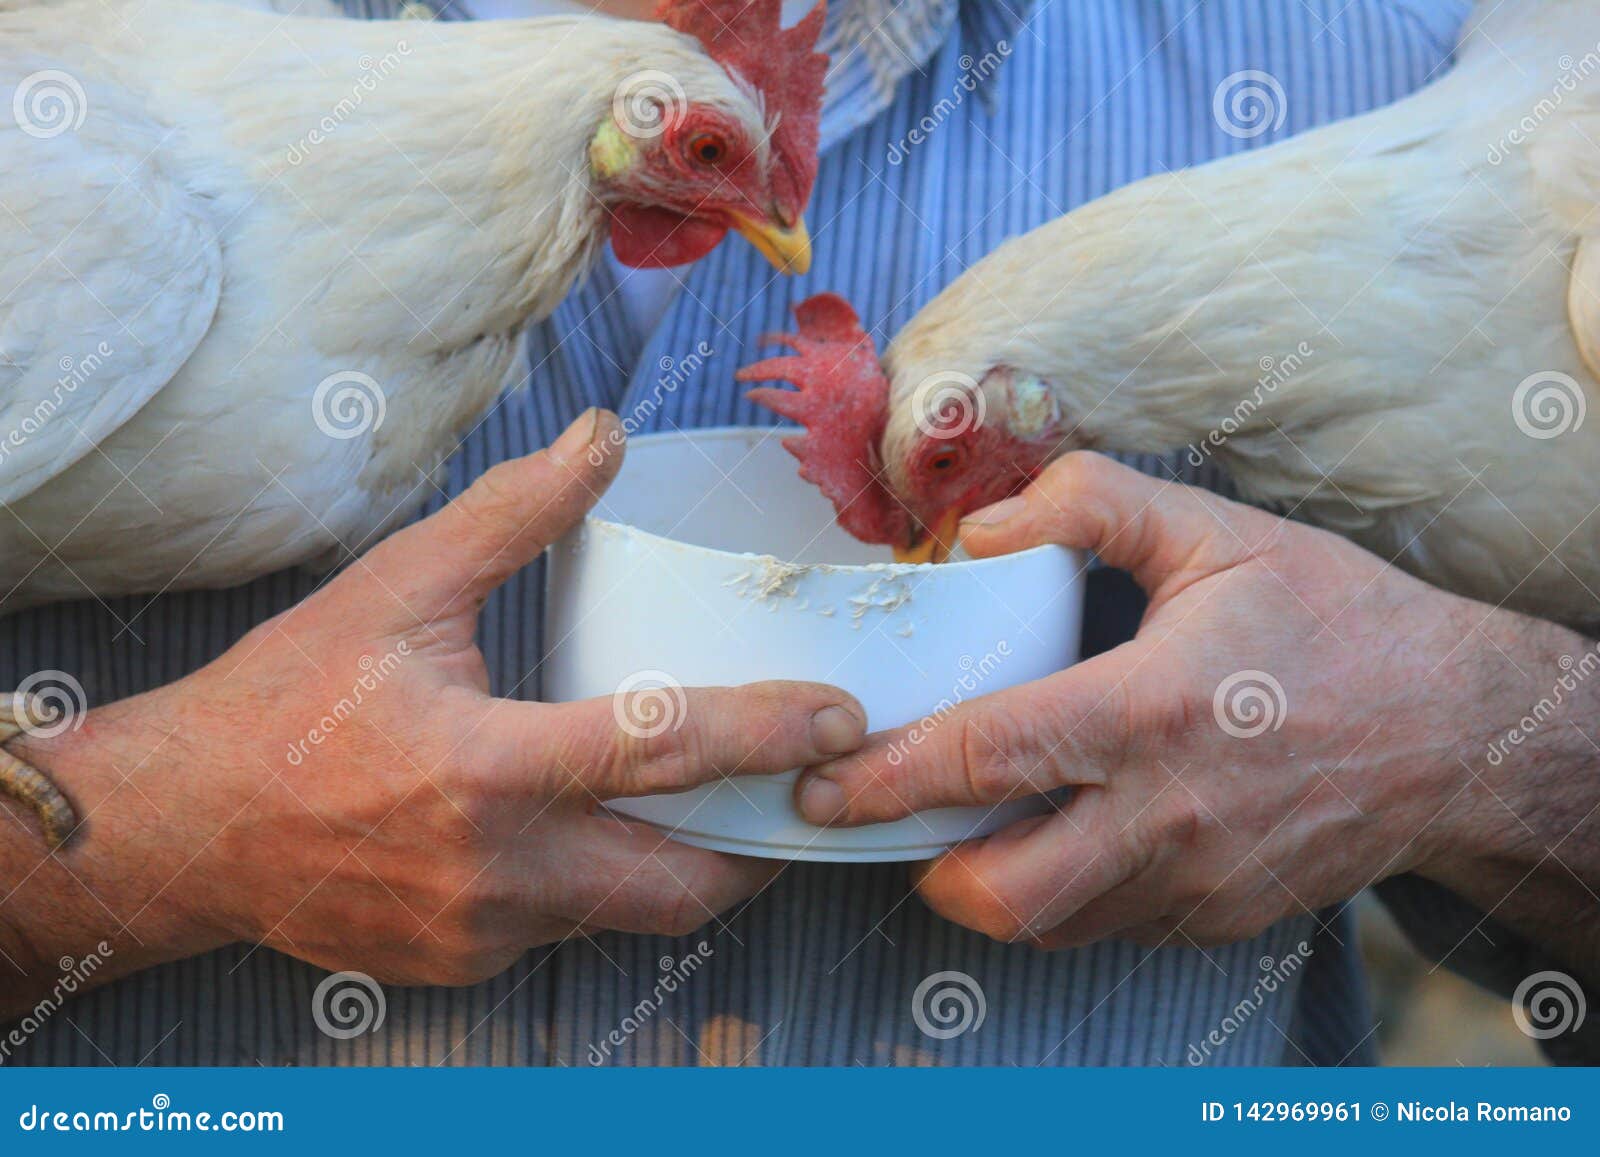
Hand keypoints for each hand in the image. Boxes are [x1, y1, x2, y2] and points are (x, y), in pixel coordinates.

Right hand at [0, 410, 865, 1001]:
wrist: (183, 828)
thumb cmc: (289, 699)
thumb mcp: (399, 588)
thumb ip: (515, 516)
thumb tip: (602, 436)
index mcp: (486, 767)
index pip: (661, 752)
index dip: (766, 734)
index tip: (839, 717)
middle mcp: (496, 867)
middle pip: (680, 881)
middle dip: (759, 850)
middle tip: (798, 796)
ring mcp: (482, 932)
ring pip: (629, 913)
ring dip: (683, 867)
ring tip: (712, 810)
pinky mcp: (466, 965)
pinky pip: (567, 931)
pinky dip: (598, 885)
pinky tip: (586, 834)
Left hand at [793, 452, 1560, 949]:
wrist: (1456, 730)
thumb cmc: (1333, 622)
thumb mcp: (1215, 532)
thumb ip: (1088, 504)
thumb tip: (975, 531)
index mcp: (1151, 711)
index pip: (987, 756)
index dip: (887, 776)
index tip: (823, 783)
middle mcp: (1168, 816)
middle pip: (1004, 888)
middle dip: (922, 867)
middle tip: (883, 822)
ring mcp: (1195, 882)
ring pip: (1049, 923)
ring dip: (986, 885)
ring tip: (962, 826)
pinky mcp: (1216, 917)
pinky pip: (1107, 926)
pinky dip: (1060, 895)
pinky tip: (1056, 836)